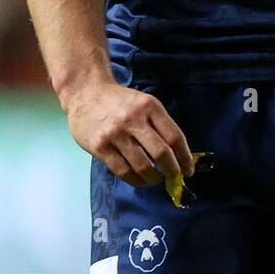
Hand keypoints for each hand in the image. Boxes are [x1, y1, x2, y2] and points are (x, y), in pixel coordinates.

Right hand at [66, 81, 195, 188]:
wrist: (86, 92)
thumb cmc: (120, 100)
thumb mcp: (144, 102)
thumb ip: (159, 124)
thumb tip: (177, 155)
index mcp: (149, 106)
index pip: (174, 137)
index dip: (185, 157)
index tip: (188, 169)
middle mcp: (133, 119)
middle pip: (161, 153)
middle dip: (172, 171)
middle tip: (175, 178)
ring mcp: (115, 134)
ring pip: (142, 166)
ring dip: (154, 178)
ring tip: (156, 180)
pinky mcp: (100, 146)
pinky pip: (122, 171)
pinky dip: (135, 180)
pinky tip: (140, 181)